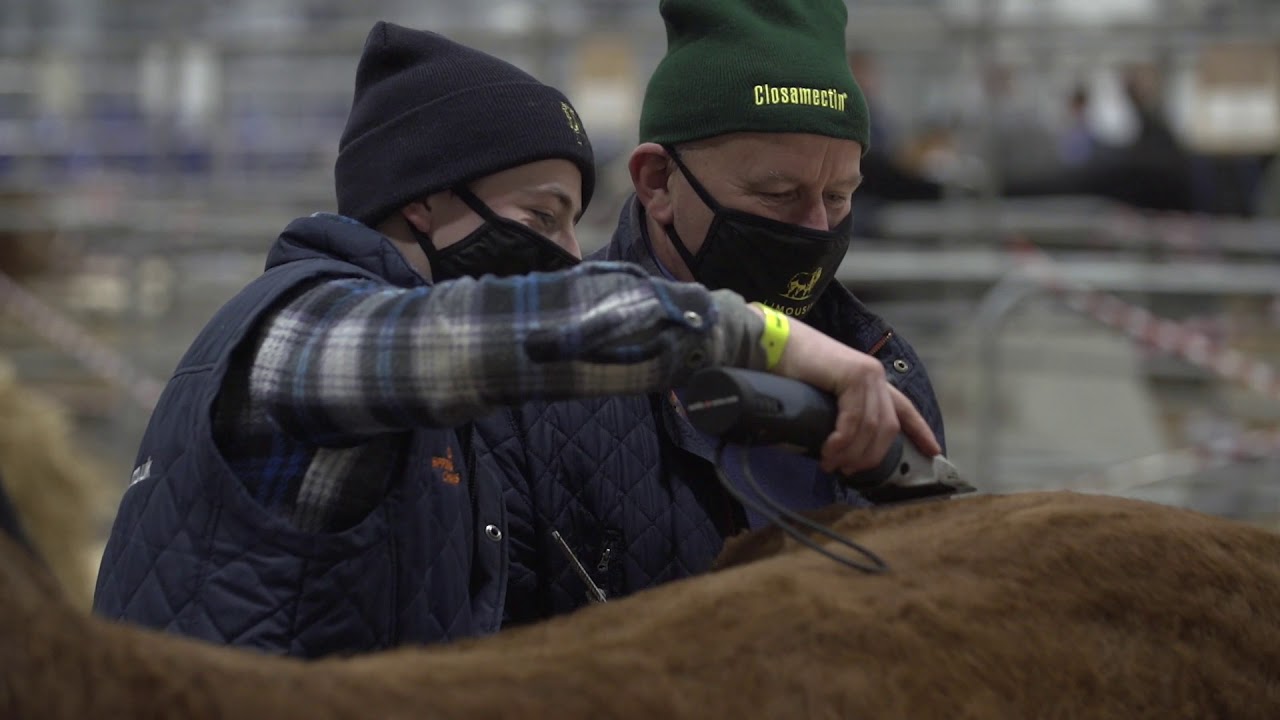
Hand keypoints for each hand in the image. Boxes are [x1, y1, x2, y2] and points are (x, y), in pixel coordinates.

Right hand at [761, 312, 939, 472]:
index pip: (905, 409)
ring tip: (831, 463)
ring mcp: (867, 374)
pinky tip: (829, 450)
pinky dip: (842, 441)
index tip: (934, 452)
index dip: (921, 431)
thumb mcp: (825, 397)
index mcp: (872, 379)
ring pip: (871, 428)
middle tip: (846, 471)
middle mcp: (875, 375)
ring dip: (851, 453)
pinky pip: (854, 420)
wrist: (774, 344)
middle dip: (869, 457)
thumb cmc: (793, 370)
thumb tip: (843, 451)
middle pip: (887, 429)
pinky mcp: (853, 375)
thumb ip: (841, 416)